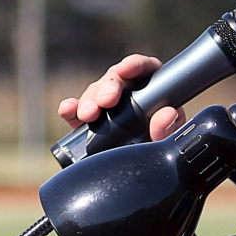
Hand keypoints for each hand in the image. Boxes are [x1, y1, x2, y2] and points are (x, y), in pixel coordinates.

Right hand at [57, 54, 185, 141]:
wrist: (138, 170)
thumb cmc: (155, 148)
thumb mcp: (165, 140)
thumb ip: (168, 128)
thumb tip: (168, 114)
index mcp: (151, 90)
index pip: (144, 69)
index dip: (135, 65)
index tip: (127, 69)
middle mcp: (126, 93)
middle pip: (115, 79)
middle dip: (108, 87)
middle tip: (106, 101)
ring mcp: (104, 105)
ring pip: (94, 93)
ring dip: (89, 101)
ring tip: (89, 114)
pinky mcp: (85, 120)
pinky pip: (75, 111)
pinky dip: (70, 109)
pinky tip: (67, 110)